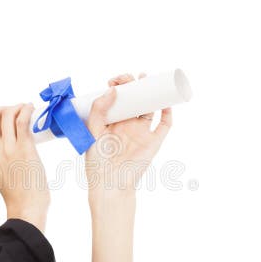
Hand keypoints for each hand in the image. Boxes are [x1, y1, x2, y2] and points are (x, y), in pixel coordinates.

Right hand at [0, 103, 49, 230]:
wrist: (26, 205)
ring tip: (25, 111)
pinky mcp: (24, 148)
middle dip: (4, 108)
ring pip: (7, 113)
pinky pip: (22, 119)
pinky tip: (30, 109)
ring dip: (17, 107)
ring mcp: (7, 148)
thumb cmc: (15, 189)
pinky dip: (26, 109)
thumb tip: (2, 127)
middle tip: (15, 114)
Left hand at [84, 73, 172, 197]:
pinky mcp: (154, 141)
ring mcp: (142, 132)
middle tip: (130, 77)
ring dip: (150, 93)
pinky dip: (168, 112)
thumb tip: (113, 89)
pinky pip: (165, 124)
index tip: (114, 80)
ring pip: (150, 108)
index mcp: (112, 122)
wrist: (110, 184)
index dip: (117, 87)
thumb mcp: (92, 132)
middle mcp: (128, 125)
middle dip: (133, 85)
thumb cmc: (97, 162)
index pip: (117, 99)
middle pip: (134, 100)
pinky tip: (165, 100)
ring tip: (146, 78)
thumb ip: (99, 110)